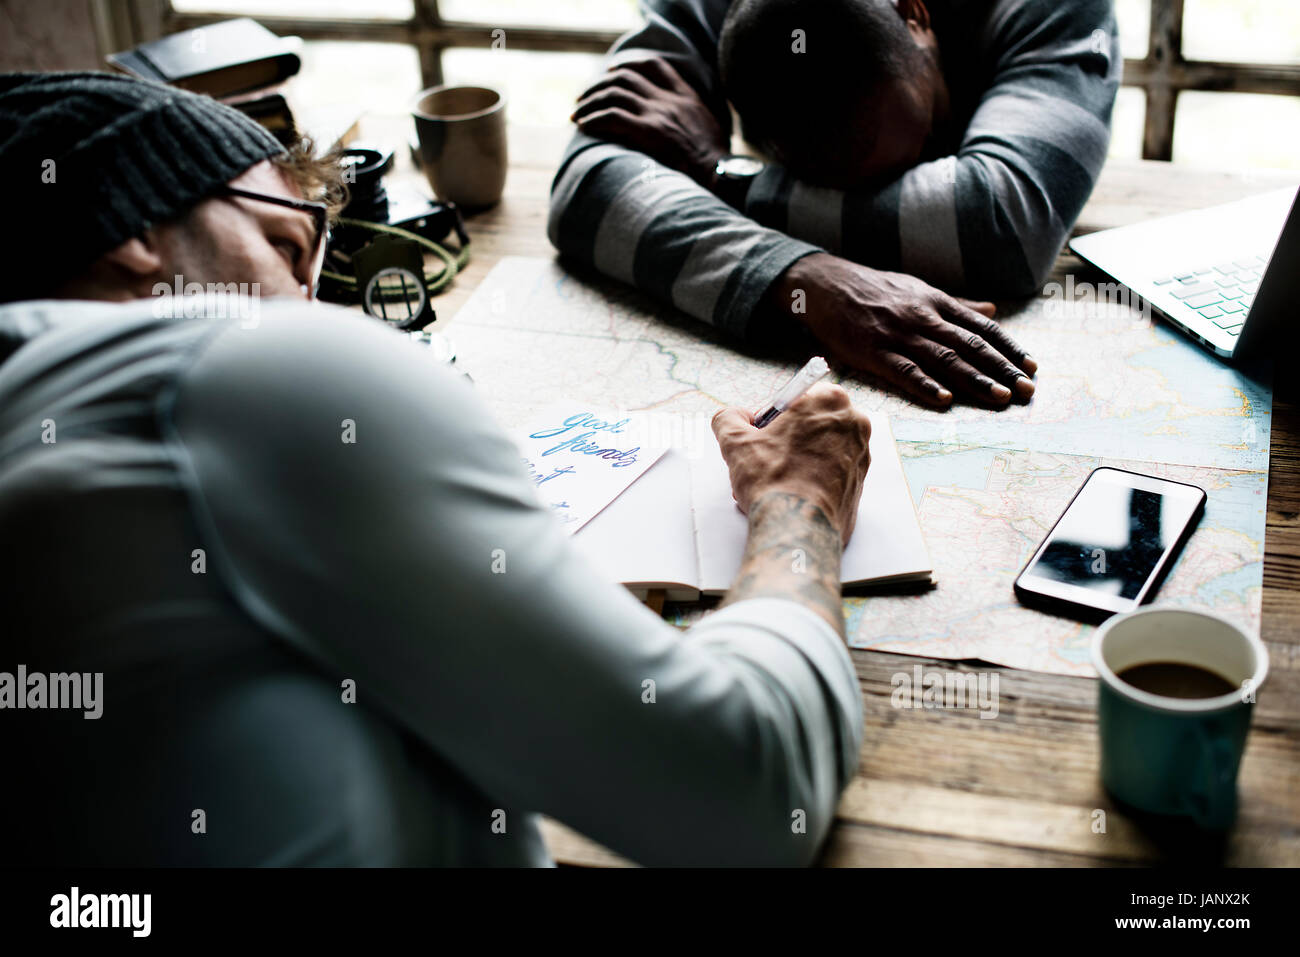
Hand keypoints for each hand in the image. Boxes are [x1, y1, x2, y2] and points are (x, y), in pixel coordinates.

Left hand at [572, 57, 728, 188]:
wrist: (722, 175)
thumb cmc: (718, 165)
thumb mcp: (710, 132)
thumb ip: (694, 122)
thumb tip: (684, 130)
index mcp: (686, 97)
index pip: (657, 67)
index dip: (631, 66)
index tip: (614, 70)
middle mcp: (670, 101)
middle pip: (626, 78)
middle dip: (600, 85)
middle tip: (585, 98)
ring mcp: (658, 115)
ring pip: (614, 95)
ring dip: (590, 103)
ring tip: (577, 114)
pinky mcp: (649, 132)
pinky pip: (612, 117)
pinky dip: (594, 119)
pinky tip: (584, 126)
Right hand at [711, 383, 870, 544]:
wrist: (797, 528)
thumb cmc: (773, 482)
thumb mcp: (735, 441)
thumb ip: (729, 418)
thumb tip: (734, 417)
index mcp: (829, 400)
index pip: (795, 396)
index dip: (773, 416)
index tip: (761, 433)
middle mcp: (854, 422)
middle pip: (809, 422)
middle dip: (785, 439)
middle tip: (764, 458)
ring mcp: (861, 453)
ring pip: (819, 448)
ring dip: (795, 460)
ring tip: (772, 480)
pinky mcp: (860, 481)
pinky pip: (830, 471)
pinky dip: (811, 478)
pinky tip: (789, 492)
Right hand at [767, 253, 1036, 407]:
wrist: (827, 286)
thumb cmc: (875, 290)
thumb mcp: (920, 290)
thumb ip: (957, 305)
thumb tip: (992, 312)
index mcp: (937, 303)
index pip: (982, 329)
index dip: (1009, 349)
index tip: (1031, 368)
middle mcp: (924, 318)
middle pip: (970, 346)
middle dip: (1002, 369)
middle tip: (1027, 391)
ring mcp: (899, 335)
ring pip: (944, 360)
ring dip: (974, 380)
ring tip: (999, 398)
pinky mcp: (874, 352)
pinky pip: (904, 371)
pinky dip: (925, 385)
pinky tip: (945, 400)